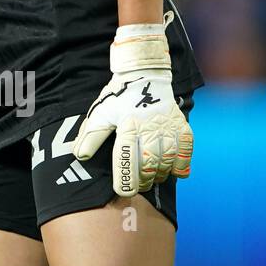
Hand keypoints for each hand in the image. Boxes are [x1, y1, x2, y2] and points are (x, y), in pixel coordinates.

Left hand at [72, 22, 192, 196]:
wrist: (144, 74)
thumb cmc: (119, 98)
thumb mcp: (100, 114)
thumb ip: (90, 136)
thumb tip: (80, 156)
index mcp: (126, 125)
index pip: (126, 157)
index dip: (125, 178)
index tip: (124, 192)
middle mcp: (148, 126)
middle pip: (149, 163)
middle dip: (144, 180)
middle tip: (139, 187)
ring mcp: (167, 126)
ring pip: (167, 159)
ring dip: (161, 174)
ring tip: (154, 178)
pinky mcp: (181, 125)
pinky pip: (185, 149)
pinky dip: (182, 164)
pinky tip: (176, 172)